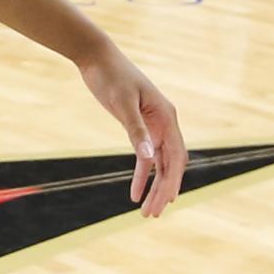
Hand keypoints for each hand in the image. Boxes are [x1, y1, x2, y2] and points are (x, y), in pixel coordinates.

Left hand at [78, 47, 187, 214]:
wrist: (96, 58)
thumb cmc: (111, 77)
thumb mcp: (122, 104)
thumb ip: (135, 131)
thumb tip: (148, 159)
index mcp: (167, 117)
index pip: (176, 157)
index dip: (172, 181)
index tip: (165, 202)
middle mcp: (166, 123)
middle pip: (171, 164)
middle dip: (164, 190)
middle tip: (153, 215)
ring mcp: (154, 125)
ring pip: (159, 163)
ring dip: (154, 187)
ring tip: (147, 211)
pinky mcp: (140, 126)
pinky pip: (145, 156)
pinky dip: (141, 175)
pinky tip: (134, 192)